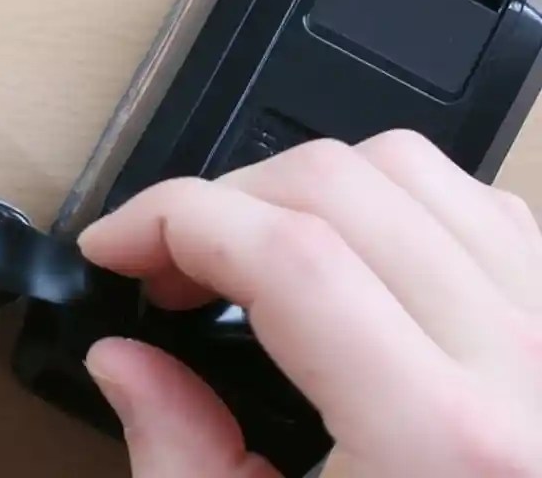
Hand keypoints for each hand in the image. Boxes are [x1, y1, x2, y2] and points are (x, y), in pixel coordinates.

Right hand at [78, 130, 541, 476]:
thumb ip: (178, 454)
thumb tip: (123, 359)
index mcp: (441, 445)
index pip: (287, 250)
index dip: (170, 219)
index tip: (117, 246)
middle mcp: (526, 371)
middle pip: (343, 183)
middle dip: (221, 200)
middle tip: (165, 264)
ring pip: (416, 169)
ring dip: (304, 190)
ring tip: (249, 256)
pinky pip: (478, 207)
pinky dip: (390, 206)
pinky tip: (343, 264)